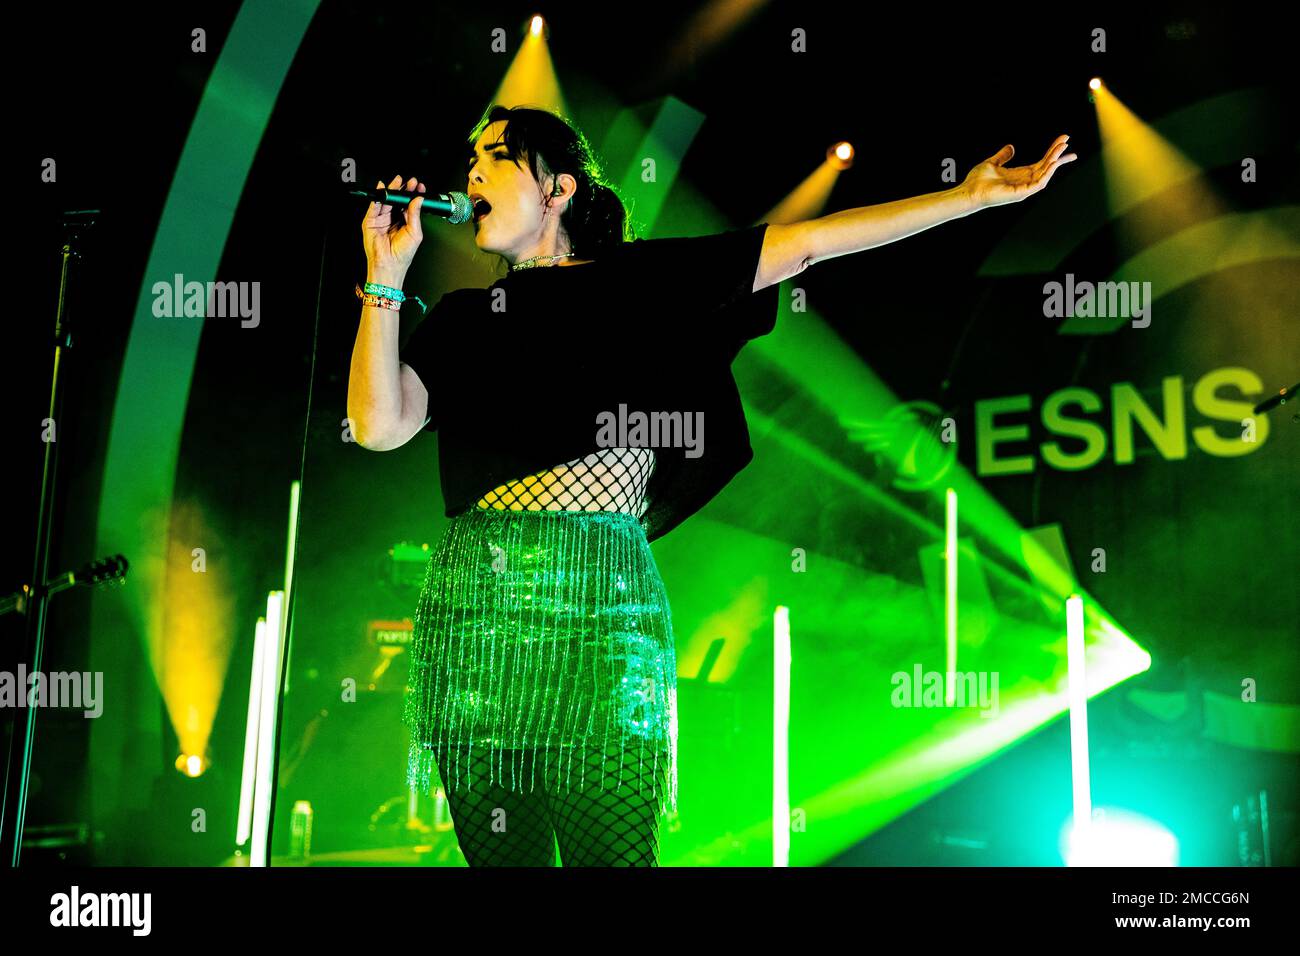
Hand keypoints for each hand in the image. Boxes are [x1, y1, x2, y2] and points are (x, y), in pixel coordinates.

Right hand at [361, 174, 425, 281]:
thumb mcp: (414, 232)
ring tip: (397, 182)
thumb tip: (419, 199)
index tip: (419, 186)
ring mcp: (381, 219)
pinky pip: (373, 208)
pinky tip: (382, 191)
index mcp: (405, 221)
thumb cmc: (402, 254)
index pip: (409, 204)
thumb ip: (415, 214)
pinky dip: (377, 199)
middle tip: (410, 182)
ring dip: (391, 191)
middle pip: (397, 200)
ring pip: (386, 201)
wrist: (390, 265)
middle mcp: (393, 219)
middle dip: (403, 189)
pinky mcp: (371, 222)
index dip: (413, 194)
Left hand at [960, 135, 1076, 208]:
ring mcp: (1023, 188)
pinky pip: (1039, 183)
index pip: (1041, 162)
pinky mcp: (1021, 193)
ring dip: (1055, 160)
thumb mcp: (992, 163)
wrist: (969, 191)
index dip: (1052, 151)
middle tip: (1067, 140)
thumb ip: (1003, 156)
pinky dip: (1047, 173)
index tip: (1063, 139)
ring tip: (1062, 147)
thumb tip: (1011, 147)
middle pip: (1046, 166)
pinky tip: (1053, 162)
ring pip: (1045, 173)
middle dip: (1058, 154)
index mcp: (1019, 175)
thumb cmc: (977, 181)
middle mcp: (1024, 181)